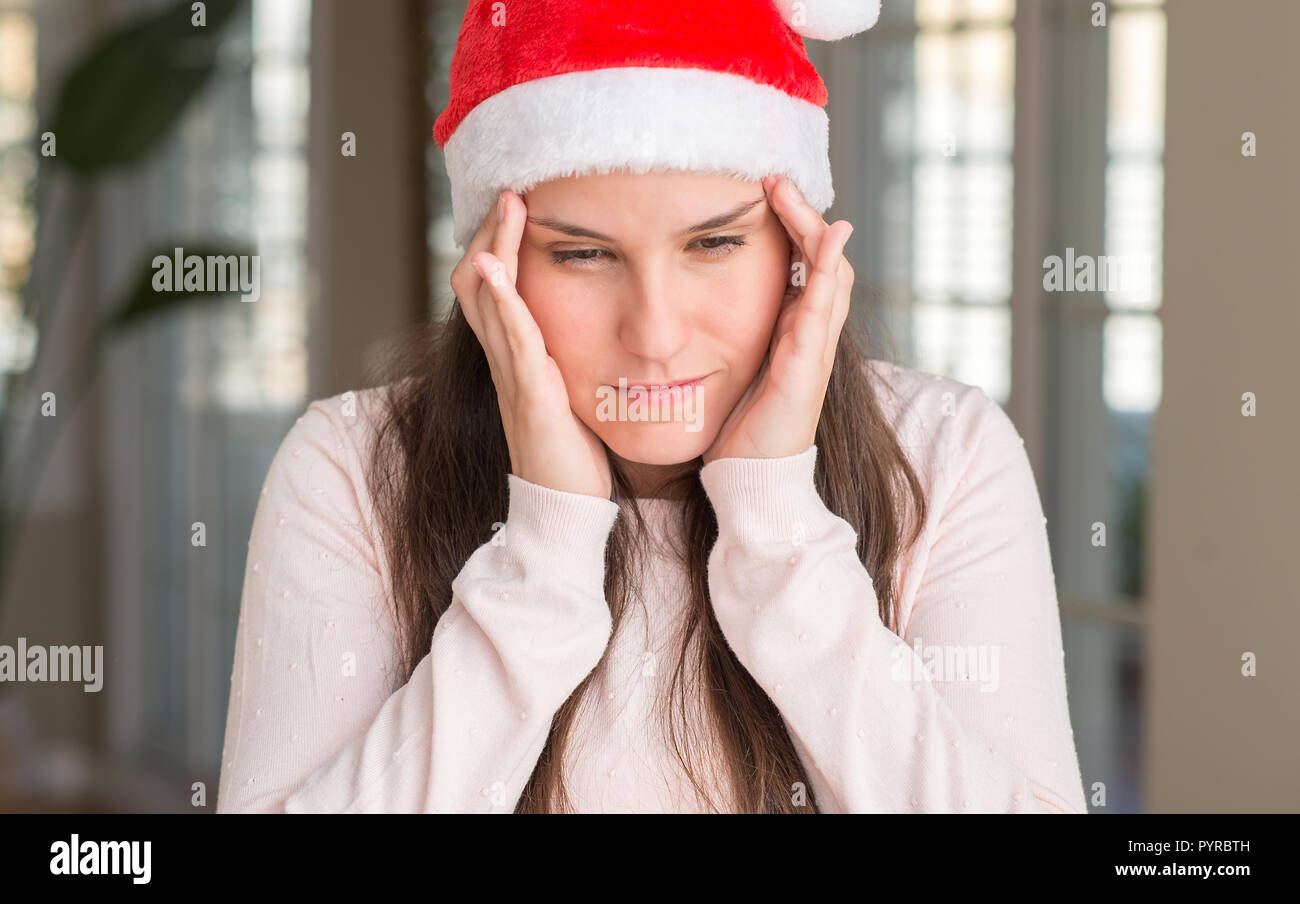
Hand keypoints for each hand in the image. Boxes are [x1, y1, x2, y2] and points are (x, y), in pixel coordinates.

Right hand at [449, 190, 612, 498]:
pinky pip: (510, 340)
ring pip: (487, 300)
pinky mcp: (529, 396)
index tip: (518, 204)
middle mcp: (506, 361)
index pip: (495, 288)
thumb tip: (598, 326)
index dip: (499, 245)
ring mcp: (513, 376)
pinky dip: (502, 302)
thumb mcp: (573, 394)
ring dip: (494, 250)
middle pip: (479, 282)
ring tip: (506, 208)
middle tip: (509, 192)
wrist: (566, 509)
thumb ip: (571, 361)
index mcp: (518, 357)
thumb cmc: (575, 455)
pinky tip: (499, 270)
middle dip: (492, 233)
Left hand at [701, 174, 854, 463]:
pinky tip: (827, 243)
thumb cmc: (737, 425)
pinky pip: (822, 314)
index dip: (791, 225)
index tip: (764, 188)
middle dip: (804, 216)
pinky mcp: (805, 370)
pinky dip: (827, 275)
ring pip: (831, 278)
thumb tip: (692, 295)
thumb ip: (725, 330)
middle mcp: (810, 336)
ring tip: (795, 194)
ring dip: (816, 231)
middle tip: (778, 178)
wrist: (748, 477)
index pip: (804, 264)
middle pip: (825, 260)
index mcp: (791, 332)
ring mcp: (813, 352)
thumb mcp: (730, 364)